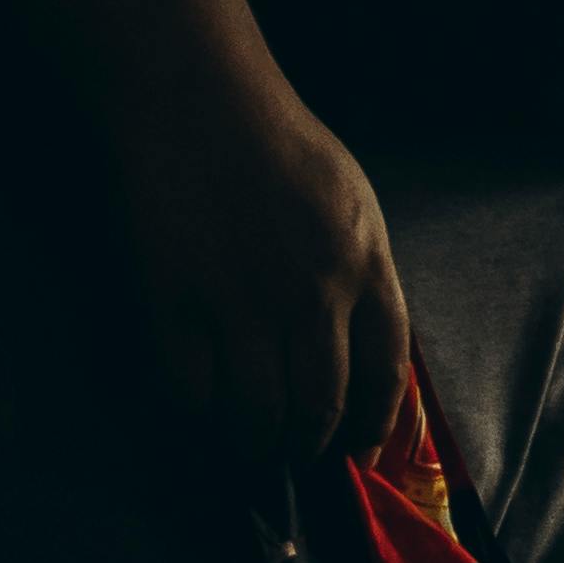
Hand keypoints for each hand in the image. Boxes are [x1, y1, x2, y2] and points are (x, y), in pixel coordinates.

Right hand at [118, 75, 412, 462]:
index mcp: (366, 263)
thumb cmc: (278, 149)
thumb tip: (362, 352)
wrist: (198, 104)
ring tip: (245, 447)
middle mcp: (312, 291)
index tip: (359, 453)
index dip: (375, 424)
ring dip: (251, 445)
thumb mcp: (351, 204)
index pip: (388, 370)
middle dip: (307, 447)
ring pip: (255, 415)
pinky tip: (199, 411)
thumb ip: (361, 274)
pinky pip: (189, 392)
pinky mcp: (175, 304)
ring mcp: (242, 301)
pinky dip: (195, 416)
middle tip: (292, 457)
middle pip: (320, 406)